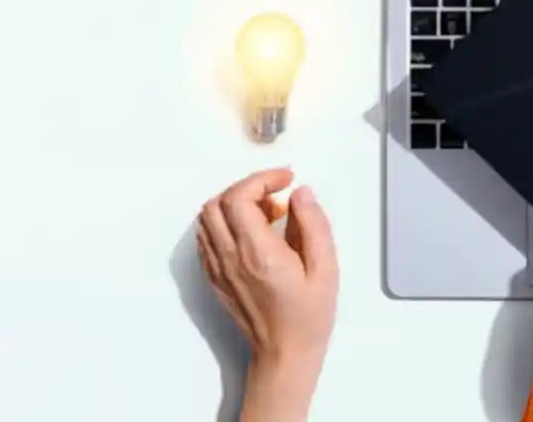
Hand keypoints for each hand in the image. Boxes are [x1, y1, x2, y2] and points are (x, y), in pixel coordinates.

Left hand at [197, 168, 338, 421]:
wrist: (284, 353)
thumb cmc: (308, 316)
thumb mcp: (326, 268)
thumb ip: (313, 225)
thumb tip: (300, 194)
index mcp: (258, 254)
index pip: (240, 198)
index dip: (262, 179)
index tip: (286, 179)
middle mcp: (231, 258)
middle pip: (217, 203)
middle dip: (247, 188)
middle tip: (276, 196)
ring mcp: (218, 269)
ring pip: (207, 218)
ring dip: (234, 204)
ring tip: (266, 214)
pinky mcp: (214, 277)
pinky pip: (207, 238)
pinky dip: (225, 223)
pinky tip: (251, 232)